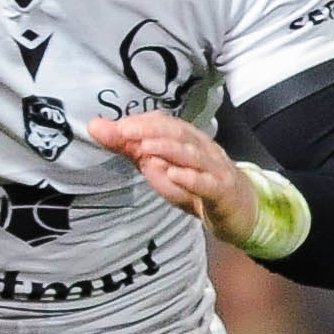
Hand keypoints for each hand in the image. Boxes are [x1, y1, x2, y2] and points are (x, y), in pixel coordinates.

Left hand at [88, 111, 258, 245]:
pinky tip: (175, 176)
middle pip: (179, 134)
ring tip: (145, 148)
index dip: (140, 123)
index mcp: (187, 140)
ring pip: (194, 156)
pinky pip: (208, 184)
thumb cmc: (194, 184)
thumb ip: (128, 146)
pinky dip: (191, 180)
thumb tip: (95, 125)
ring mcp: (215, 170)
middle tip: (123, 131)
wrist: (238, 210)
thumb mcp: (157, 165)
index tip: (114, 126)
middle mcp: (203, 149)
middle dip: (151, 130)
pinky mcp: (223, 192)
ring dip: (169, 150)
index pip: (164, 124)